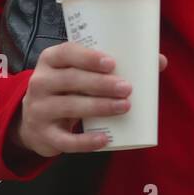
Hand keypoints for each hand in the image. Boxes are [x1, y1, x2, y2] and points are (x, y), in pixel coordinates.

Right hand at [10, 44, 167, 161]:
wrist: (34, 121)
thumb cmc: (68, 89)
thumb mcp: (79, 73)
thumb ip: (111, 65)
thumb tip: (159, 61)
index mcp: (50, 60)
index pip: (65, 53)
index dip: (88, 57)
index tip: (112, 63)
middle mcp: (39, 82)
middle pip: (70, 80)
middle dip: (101, 84)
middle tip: (127, 88)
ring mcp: (38, 110)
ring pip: (70, 107)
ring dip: (99, 107)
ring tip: (125, 106)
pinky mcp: (44, 135)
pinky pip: (65, 140)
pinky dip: (86, 141)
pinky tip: (105, 139)